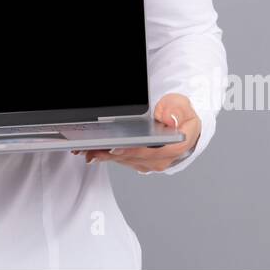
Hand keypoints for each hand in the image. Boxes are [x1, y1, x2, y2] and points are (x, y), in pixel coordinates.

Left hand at [70, 93, 199, 172]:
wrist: (181, 123)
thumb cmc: (181, 115)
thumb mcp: (182, 106)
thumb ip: (176, 111)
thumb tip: (169, 120)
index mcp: (175, 147)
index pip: (150, 152)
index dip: (131, 150)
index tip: (115, 148)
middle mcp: (161, 159)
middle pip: (132, 157)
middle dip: (111, 153)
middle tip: (92, 149)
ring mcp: (149, 163)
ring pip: (123, 160)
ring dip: (105, 155)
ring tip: (88, 149)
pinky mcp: (139, 162)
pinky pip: (121, 159)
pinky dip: (107, 155)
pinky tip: (93, 150)